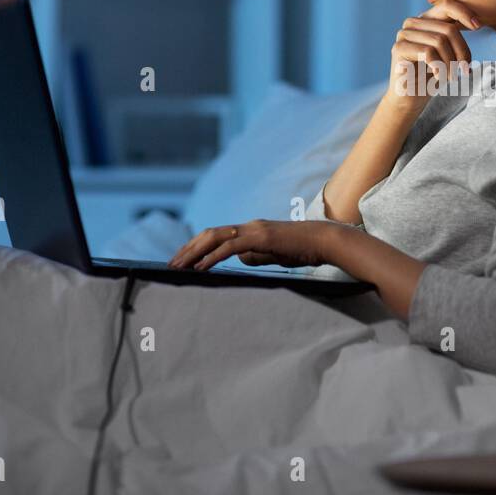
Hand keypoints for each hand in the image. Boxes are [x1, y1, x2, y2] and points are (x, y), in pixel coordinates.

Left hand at [168, 220, 333, 270]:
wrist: (323, 241)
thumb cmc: (303, 249)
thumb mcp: (274, 254)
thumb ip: (256, 255)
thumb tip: (239, 259)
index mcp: (250, 230)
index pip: (216, 235)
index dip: (197, 246)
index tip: (182, 260)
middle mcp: (248, 226)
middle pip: (209, 234)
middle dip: (188, 249)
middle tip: (172, 264)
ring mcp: (254, 230)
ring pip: (215, 237)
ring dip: (194, 252)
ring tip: (179, 266)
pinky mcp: (261, 238)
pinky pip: (231, 247)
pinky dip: (212, 257)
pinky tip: (201, 267)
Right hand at [387, 0, 481, 113]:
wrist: (411, 98)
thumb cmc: (433, 75)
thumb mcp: (450, 53)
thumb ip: (457, 36)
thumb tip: (477, 23)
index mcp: (426, 19)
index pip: (448, 6)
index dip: (465, 13)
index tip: (479, 26)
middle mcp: (413, 23)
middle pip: (448, 29)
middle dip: (461, 51)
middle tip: (465, 70)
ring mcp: (404, 34)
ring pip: (439, 41)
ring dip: (450, 63)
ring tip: (451, 77)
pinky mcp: (399, 48)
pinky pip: (428, 52)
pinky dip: (438, 67)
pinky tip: (438, 76)